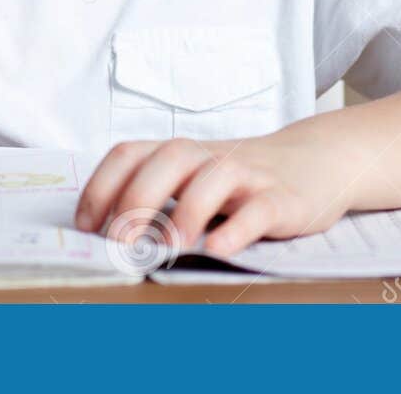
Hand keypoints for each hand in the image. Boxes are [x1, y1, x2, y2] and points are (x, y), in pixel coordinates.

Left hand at [73, 131, 359, 256]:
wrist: (314, 161)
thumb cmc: (239, 179)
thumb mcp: (192, 179)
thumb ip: (156, 196)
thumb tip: (105, 233)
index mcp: (178, 152)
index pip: (130, 154)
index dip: (102, 186)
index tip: (85, 225)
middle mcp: (208, 156)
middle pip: (169, 159)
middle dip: (137, 198)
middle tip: (119, 239)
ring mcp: (248, 174)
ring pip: (215, 176)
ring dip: (188, 209)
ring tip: (170, 244)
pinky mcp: (282, 198)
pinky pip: (260, 208)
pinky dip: (238, 226)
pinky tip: (220, 247)